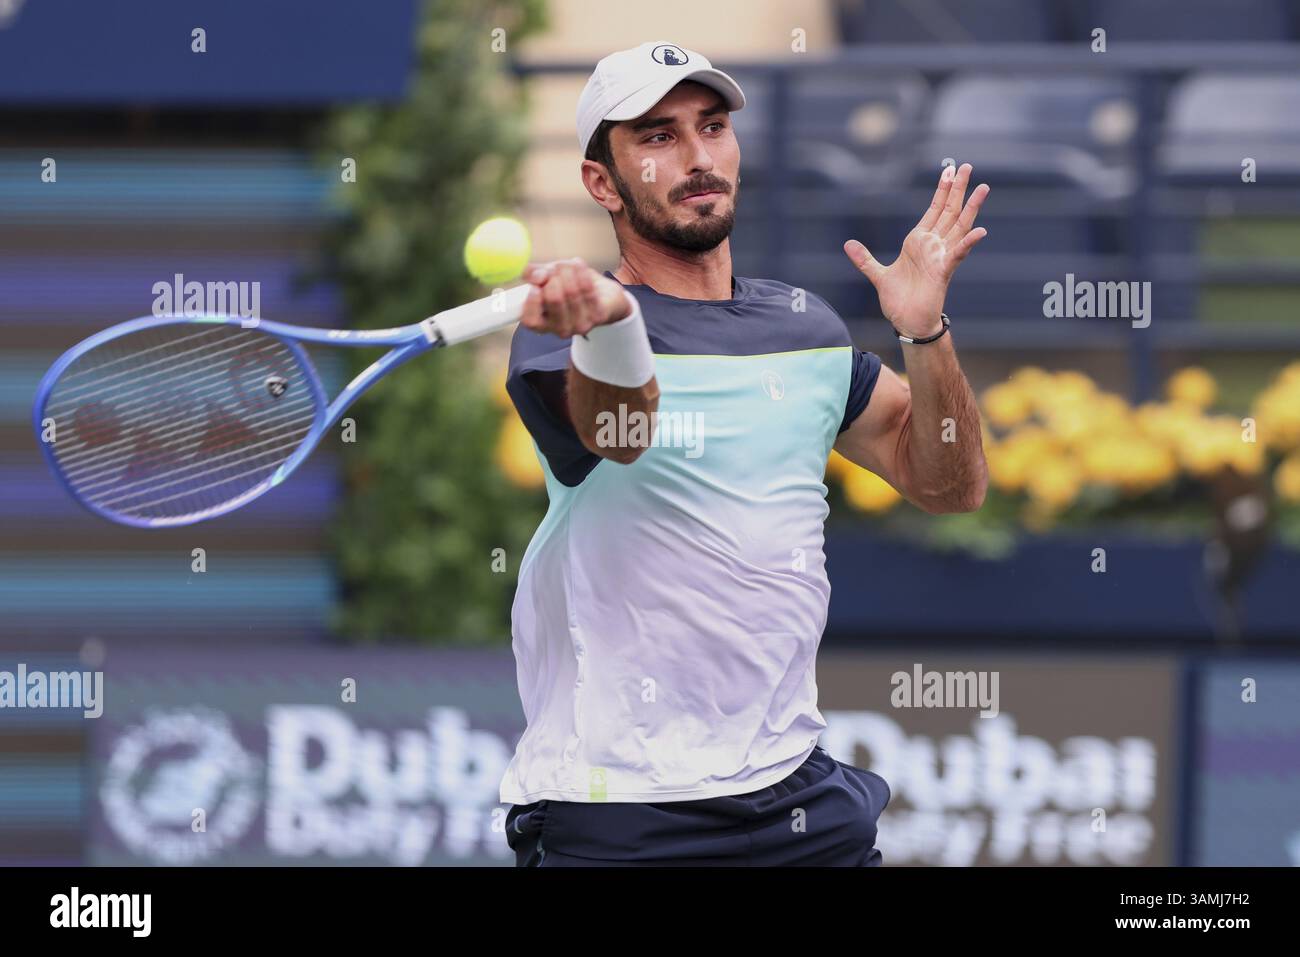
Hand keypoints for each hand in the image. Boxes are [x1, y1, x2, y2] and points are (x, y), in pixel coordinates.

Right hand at [519, 258, 630, 337]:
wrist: (600, 292)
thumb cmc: (567, 286)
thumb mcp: (545, 277)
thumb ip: (535, 274)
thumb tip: (537, 276)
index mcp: (542, 324)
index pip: (531, 321)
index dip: (532, 302)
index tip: (535, 285)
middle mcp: (560, 329)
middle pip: (554, 299)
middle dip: (554, 276)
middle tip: (556, 268)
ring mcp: (580, 325)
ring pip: (571, 291)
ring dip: (568, 271)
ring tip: (569, 265)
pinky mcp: (597, 317)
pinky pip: (587, 289)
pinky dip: (582, 272)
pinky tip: (579, 265)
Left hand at [844, 163, 988, 338]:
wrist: (908, 322)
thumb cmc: (899, 300)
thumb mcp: (878, 275)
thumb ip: (865, 259)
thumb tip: (848, 244)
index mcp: (919, 242)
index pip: (934, 210)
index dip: (942, 190)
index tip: (950, 171)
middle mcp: (934, 246)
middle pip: (949, 211)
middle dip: (958, 189)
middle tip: (967, 166)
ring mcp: (941, 257)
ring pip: (959, 227)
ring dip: (971, 208)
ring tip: (983, 188)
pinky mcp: (943, 272)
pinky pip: (958, 254)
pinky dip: (968, 243)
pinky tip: (980, 231)